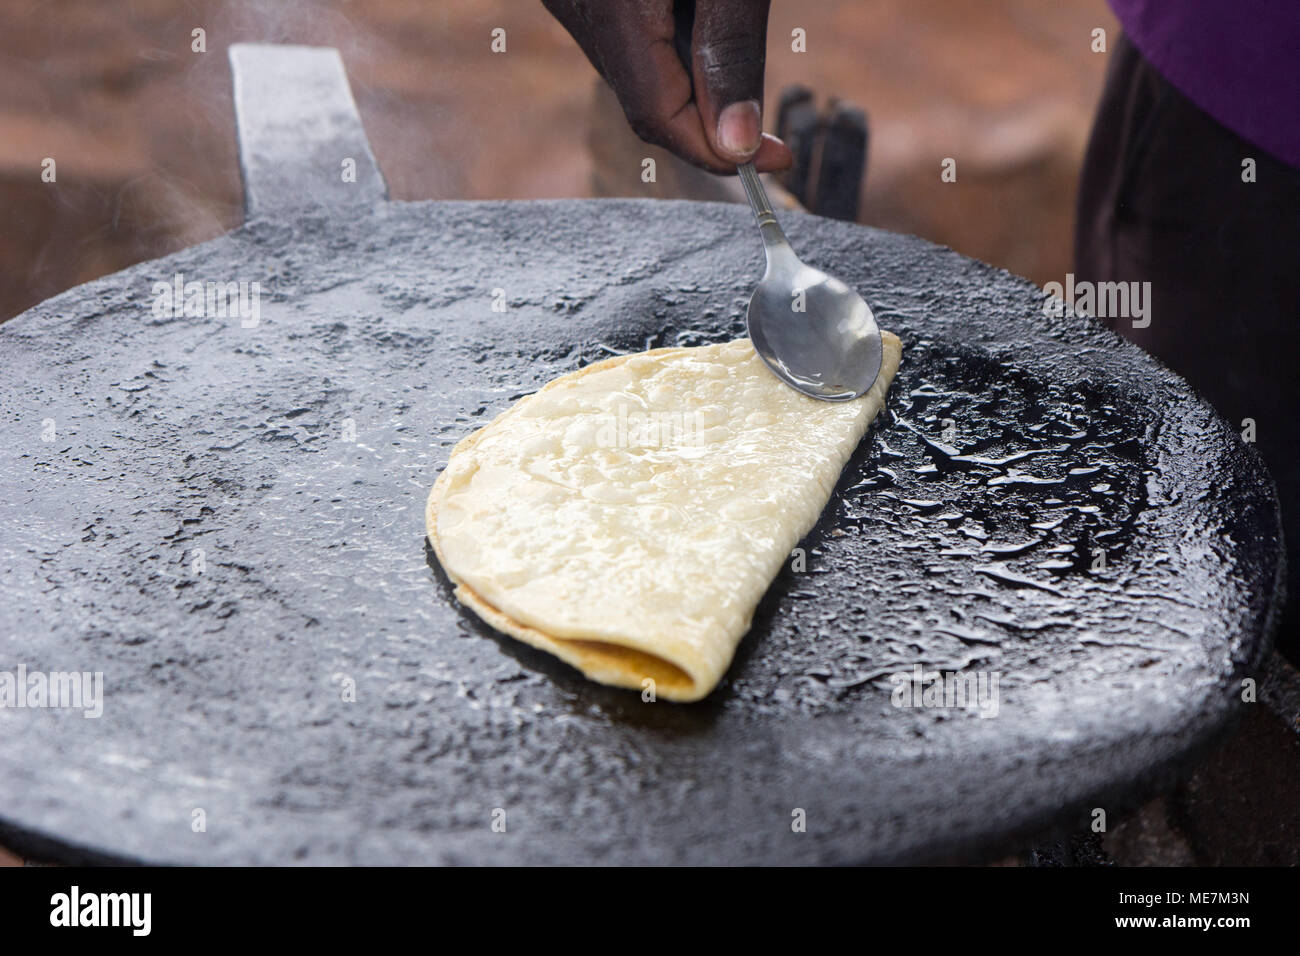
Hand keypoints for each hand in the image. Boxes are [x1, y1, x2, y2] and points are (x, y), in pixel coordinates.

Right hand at [543, 0, 792, 174]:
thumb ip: (730, 53)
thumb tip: (736, 146)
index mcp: (610, 4)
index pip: (655, 114)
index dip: (715, 151)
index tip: (774, 161)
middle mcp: (572, 4)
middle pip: (643, 100)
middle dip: (706, 124)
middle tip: (768, 140)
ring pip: (633, 74)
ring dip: (690, 86)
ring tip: (737, 56)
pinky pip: (624, 41)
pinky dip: (669, 52)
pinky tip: (702, 24)